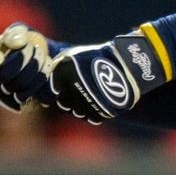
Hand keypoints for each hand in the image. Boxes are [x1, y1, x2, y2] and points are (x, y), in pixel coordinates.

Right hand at [0, 23, 61, 111]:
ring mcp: (1, 94)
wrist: (37, 60)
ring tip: (40, 55)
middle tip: (32, 48)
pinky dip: (41, 77)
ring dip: (36, 65)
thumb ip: (16, 32)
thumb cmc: (23, 43)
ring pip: (19, 83)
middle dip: (23, 57)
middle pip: (2, 74)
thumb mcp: (19, 32)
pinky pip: (30, 92)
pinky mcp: (17, 103)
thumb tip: (16, 42)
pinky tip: (43, 69)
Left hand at [48, 32, 168, 123]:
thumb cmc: (97, 59)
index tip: (61, 90)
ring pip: (76, 113)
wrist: (127, 64)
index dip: (55, 93)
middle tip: (78, 91)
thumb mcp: (72, 56)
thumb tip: (48, 88)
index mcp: (63, 72)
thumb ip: (56, 70)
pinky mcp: (99, 113)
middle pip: (62, 105)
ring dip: (80, 106)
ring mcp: (85, 103)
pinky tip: (97, 100)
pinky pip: (90, 118)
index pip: (50, 94)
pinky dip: (92, 111)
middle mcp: (71, 89)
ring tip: (90, 94)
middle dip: (67, 100)